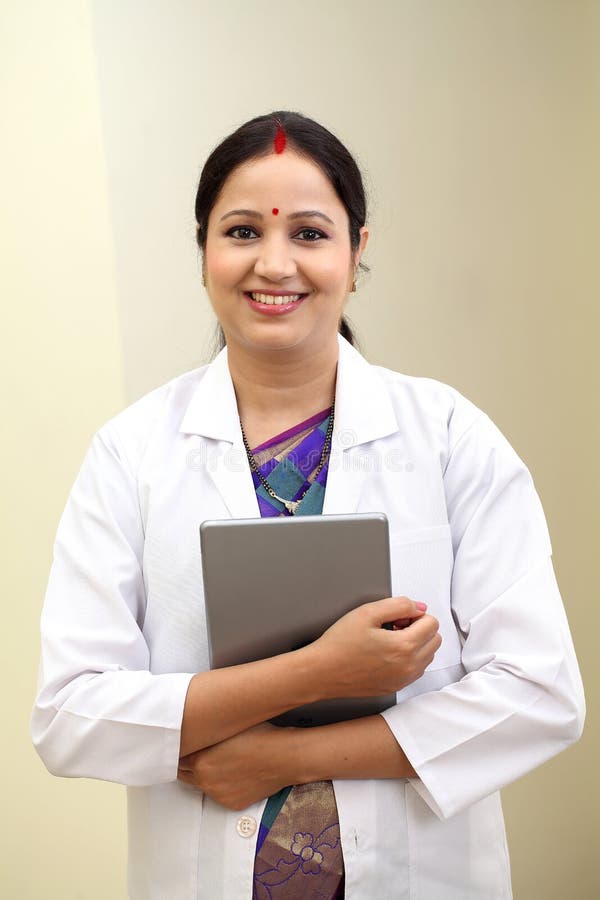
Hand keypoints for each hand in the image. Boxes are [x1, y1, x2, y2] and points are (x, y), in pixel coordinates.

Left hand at [177, 723, 290, 809]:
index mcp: (199, 760)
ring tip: (218, 761)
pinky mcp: (232, 804)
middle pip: (183, 774)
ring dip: (203, 775)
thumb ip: (205, 736)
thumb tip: (194, 735)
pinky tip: (232, 772)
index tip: (183, 744)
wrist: (284, 756)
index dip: (179, 749)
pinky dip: (220, 785)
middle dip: (186, 763)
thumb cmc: (259, 736)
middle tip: (194, 752)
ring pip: (200, 784)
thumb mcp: (226, 728)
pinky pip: (218, 794)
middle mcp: (205, 781)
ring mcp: (218, 795)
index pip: (176, 758)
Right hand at [307, 596, 440, 698]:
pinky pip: (415, 670)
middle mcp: (409, 667)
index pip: (432, 623)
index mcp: (405, 647)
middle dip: (419, 628)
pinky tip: (386, 653)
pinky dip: (408, 658)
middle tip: (394, 625)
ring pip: (427, 656)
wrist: (322, 671)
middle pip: (434, 640)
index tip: (398, 616)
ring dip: (415, 644)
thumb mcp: (367, 612)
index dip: (415, 614)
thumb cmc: (339, 644)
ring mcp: (403, 680)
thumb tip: (418, 607)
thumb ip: (399, 605)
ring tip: (388, 639)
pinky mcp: (395, 687)